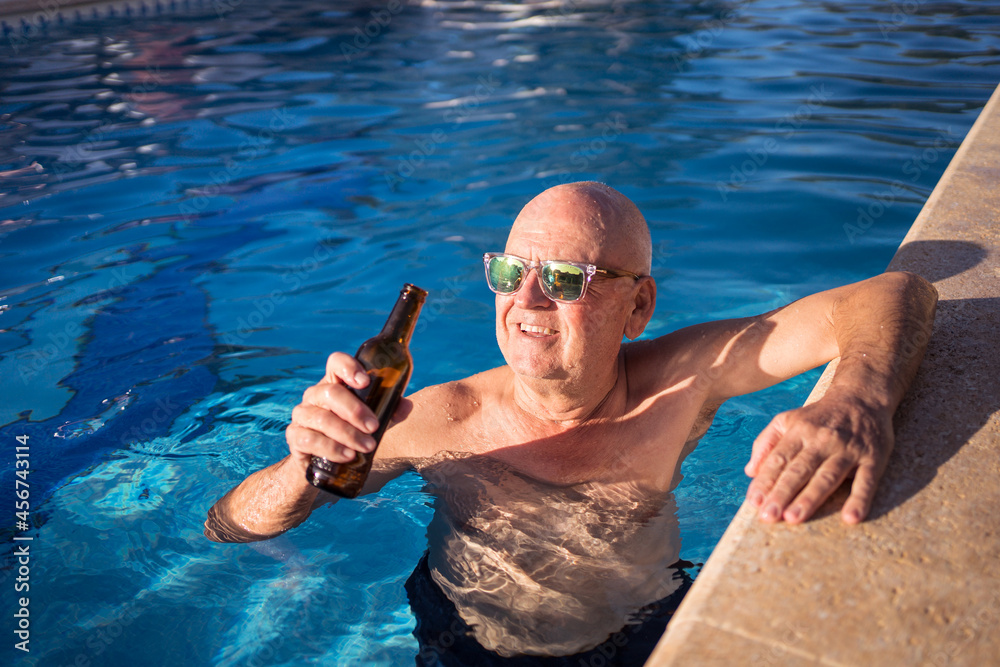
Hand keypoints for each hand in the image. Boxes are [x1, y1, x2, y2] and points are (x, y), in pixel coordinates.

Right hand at [284, 352, 411, 473]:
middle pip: (331, 393)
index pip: (336, 363)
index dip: (349, 367)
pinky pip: (310, 439)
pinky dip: (332, 448)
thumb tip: (406, 405)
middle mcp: (315, 395)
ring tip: (367, 446)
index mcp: (334, 383)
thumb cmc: (350, 432)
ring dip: (348, 434)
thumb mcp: (372, 420)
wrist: (322, 462)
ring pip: (322, 418)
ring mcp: (302, 414)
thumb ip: (389, 411)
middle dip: (355, 410)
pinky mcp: (294, 436)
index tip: (365, 382)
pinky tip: (348, 456)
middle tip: (374, 427)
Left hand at [744, 391, 892, 524]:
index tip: (753, 502)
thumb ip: (766, 442)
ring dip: (810, 498)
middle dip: (781, 493)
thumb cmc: (818, 416)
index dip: (765, 481)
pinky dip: (860, 499)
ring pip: (826, 476)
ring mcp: (848, 449)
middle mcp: (822, 439)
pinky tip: (851, 518)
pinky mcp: (873, 457)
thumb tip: (750, 472)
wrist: (861, 396)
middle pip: (799, 470)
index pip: (778, 459)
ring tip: (793, 518)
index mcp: (799, 431)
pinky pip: (866, 480)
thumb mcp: (787, 420)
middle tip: (768, 516)